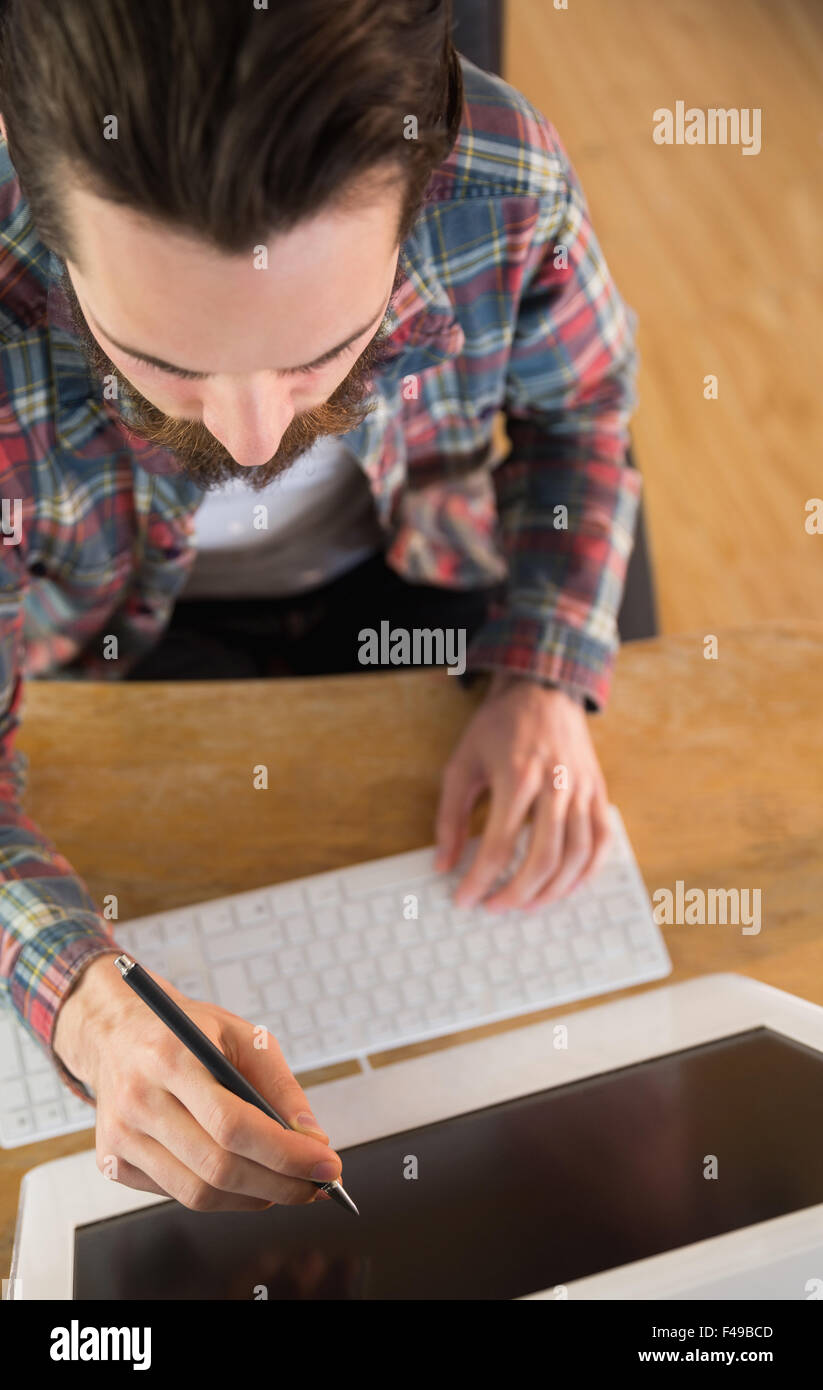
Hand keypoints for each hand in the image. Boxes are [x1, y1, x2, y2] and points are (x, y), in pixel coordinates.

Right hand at [53, 953, 341, 1210]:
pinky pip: (179, 1195)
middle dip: (281, 1184)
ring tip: (290, 1186)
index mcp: (170, 1057)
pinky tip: (246, 1179)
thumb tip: (314, 1140)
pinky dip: (223, 1196)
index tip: (329, 1165)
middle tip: (318, 1185)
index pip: (233, 1124)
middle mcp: (138, 1100)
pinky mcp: (113, 1162)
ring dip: (256, 1198)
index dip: (286, 1153)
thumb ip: (280, 1086)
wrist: (117, 1034)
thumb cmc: (188, 1032)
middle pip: (218, 1167)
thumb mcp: (241, 1035)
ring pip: (198, 1194)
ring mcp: (120, 1137)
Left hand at [435, 672, 611, 909]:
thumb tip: (443, 862)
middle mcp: (555, 785)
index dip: (480, 880)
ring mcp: (582, 789)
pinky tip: (567, 887)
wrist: (543, 689)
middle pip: (543, 858)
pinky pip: (601, 841)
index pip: (498, 845)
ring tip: (527, 905)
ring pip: (576, 856)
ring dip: (552, 890)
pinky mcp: (598, 792)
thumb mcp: (462, 764)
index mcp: (516, 777)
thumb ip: (450, 816)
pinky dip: (587, 871)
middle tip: (496, 908)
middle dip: (517, 893)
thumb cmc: (499, 727)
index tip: (465, 899)